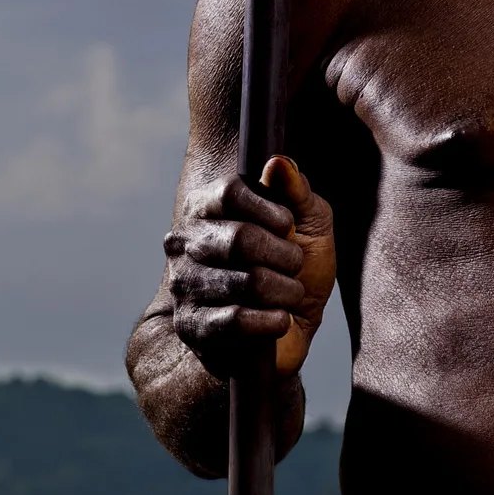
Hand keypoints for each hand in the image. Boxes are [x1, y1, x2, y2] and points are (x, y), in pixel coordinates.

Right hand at [165, 156, 336, 377]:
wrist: (290, 331)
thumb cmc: (296, 270)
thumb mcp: (309, 224)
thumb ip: (296, 191)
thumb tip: (278, 163)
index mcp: (205, 207)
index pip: (230, 192)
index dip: (271, 211)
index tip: (288, 227)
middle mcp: (184, 242)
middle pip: (241, 239)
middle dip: (285, 256)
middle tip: (294, 267)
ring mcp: (183, 284)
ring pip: (249, 281)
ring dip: (286, 291)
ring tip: (289, 295)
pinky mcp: (191, 325)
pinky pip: (238, 319)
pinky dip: (273, 320)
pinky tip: (279, 320)